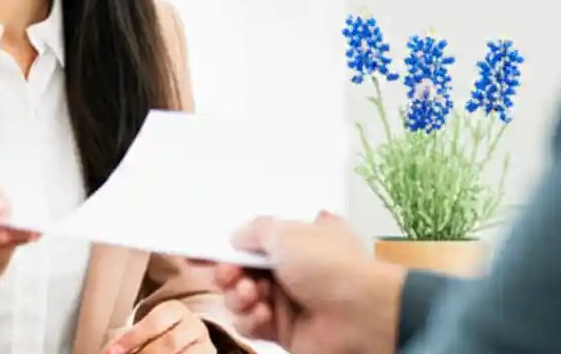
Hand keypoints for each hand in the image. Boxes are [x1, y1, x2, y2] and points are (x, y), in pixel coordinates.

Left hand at [103, 300, 214, 353]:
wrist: (189, 342)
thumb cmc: (159, 336)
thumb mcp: (144, 332)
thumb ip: (126, 340)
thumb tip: (108, 351)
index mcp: (175, 310)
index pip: (154, 321)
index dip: (132, 338)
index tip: (112, 352)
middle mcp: (194, 325)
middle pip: (170, 342)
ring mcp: (205, 345)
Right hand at [213, 212, 404, 353]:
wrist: (363, 316)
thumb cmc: (334, 267)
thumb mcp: (288, 232)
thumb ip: (256, 230)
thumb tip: (236, 234)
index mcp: (296, 238)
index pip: (252, 238)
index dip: (225, 243)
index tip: (198, 247)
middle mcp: (290, 268)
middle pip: (239, 269)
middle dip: (228, 271)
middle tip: (229, 274)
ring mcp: (285, 300)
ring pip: (239, 297)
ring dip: (238, 296)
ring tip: (252, 294)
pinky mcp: (282, 329)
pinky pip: (249, 323)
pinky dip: (250, 319)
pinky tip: (263, 314)